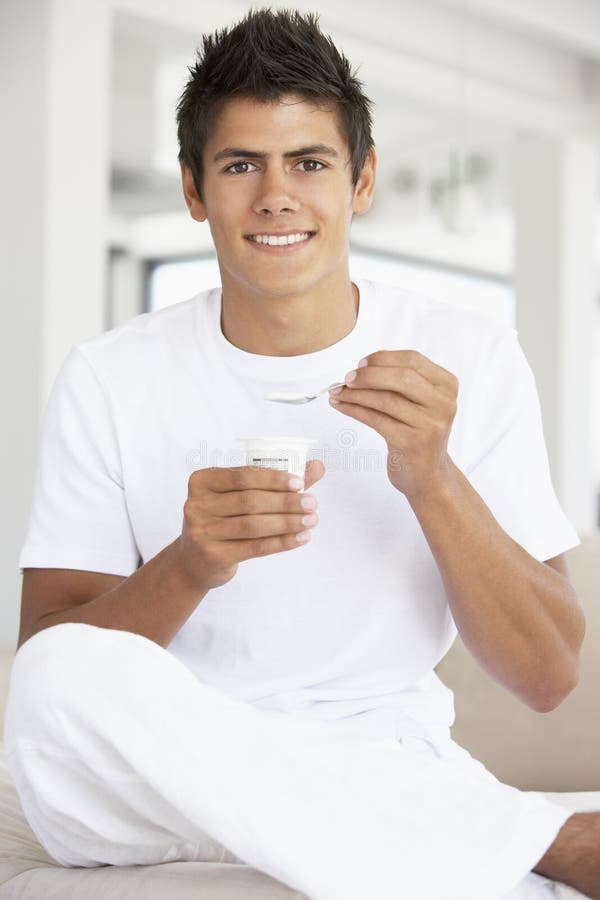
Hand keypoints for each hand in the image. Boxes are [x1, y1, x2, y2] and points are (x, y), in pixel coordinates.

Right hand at [179, 460, 324, 590]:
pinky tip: (301, 537)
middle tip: (312, 504)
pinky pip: (254, 547)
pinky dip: (282, 542)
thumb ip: (277, 482)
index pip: (243, 476)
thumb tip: (318, 466)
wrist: (194, 561)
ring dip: (287, 522)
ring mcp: (202, 531)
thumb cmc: (223, 521)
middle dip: (285, 502)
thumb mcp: (240, 497)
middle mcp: (197, 504)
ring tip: (311, 520)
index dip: (274, 479)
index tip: (300, 483)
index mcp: (203, 481)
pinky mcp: (212, 555)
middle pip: (250, 501)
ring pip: (254, 525)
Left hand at [328, 350, 457, 500]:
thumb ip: (400, 382)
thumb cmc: (418, 434)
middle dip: (368, 375)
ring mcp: (429, 424)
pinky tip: (342, 406)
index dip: (383, 358)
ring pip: (386, 399)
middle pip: (401, 377)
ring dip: (355, 394)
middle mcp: (443, 404)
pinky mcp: (411, 442)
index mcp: (447, 386)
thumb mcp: (419, 403)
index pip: (412, 360)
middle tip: (347, 378)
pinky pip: (376, 419)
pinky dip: (354, 410)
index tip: (361, 363)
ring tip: (338, 392)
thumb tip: (361, 368)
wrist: (428, 474)